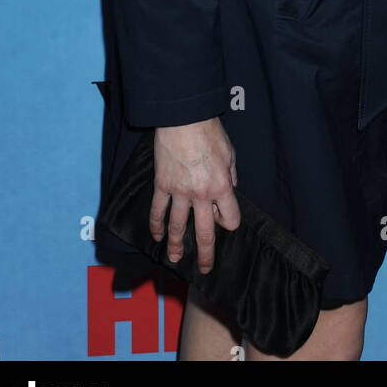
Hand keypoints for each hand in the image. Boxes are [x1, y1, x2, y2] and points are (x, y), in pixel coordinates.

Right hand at [150, 118, 239, 273]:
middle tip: (204, 268)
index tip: (223, 220)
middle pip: (205, 232)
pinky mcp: (162, 185)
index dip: (228, 222)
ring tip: (174, 258)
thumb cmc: (210, 132)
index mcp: (222, 186)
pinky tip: (156, 236)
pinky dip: (156, 225)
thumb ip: (230, 176)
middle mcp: (201, 194)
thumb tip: (228, 191)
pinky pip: (158, 210)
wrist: (184, 118)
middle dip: (205, 254)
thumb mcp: (230, 154)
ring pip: (178, 226)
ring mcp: (180, 191)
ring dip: (176, 245)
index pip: (229, 218)